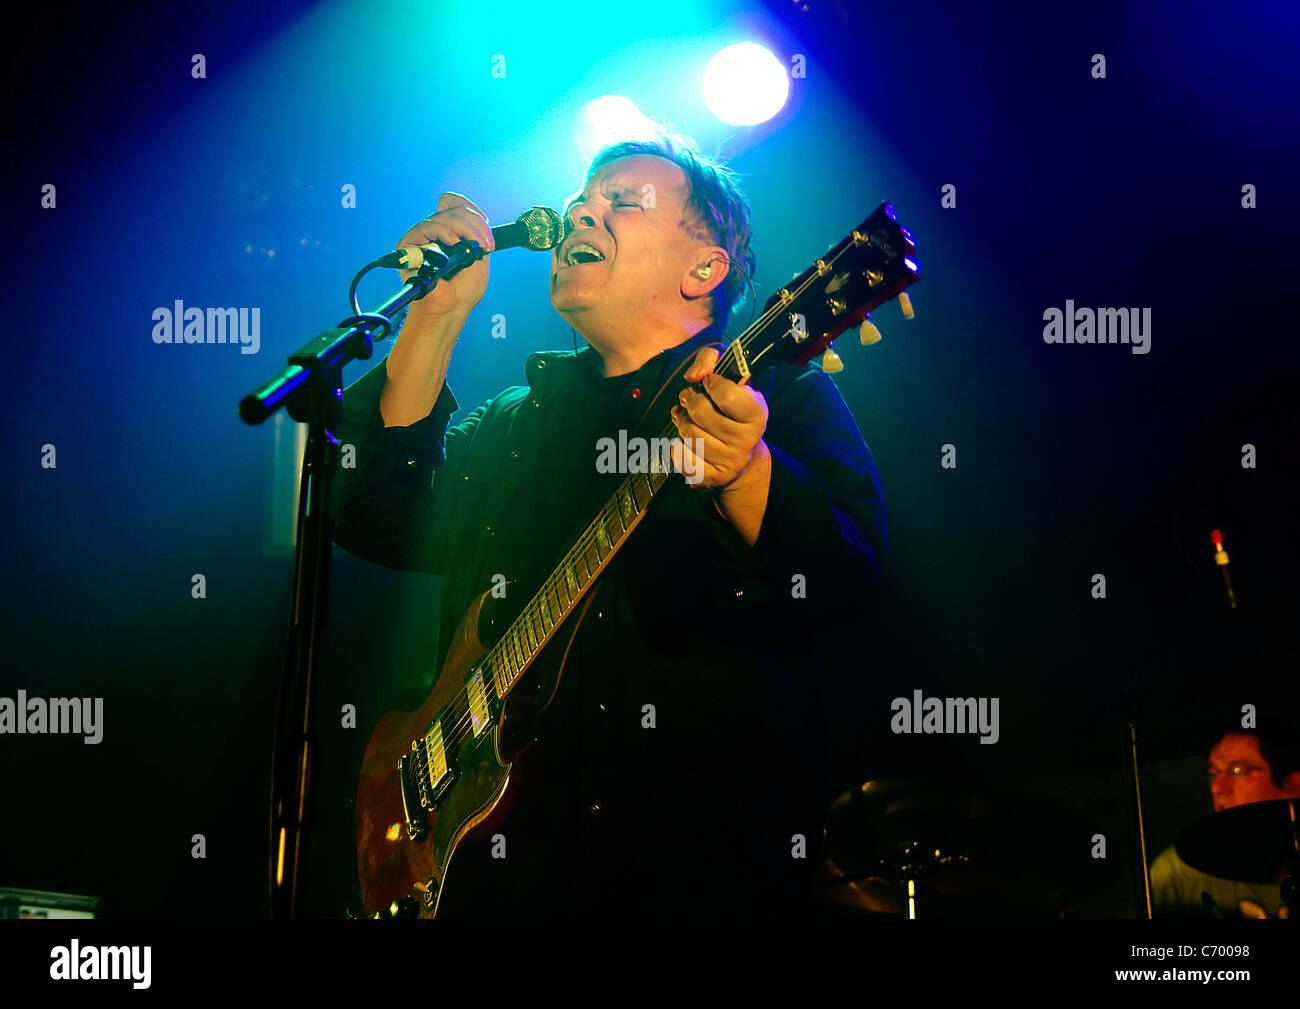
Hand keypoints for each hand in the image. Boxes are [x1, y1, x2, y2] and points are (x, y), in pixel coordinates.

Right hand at [395, 192, 493, 323]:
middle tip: (483, 243)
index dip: (471, 209)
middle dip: (474, 224)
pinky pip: (426, 226)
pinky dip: (444, 232)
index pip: (455, 205)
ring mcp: (422, 237)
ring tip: (471, 247)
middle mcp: (435, 233)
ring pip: (442, 216)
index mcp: (450, 233)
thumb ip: (476, 235)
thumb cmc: (464, 290)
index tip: (485, 222)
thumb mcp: (480, 257)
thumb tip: (474, 215)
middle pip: (452, 209)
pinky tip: (453, 244)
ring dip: (463, 229)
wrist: (451, 306)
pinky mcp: (409, 244)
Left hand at [669, 346, 769, 490]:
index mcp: (756, 414)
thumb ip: (710, 360)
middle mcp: (746, 440)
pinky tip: (685, 443)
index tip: (709, 383)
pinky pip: (680, 457)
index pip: (727, 394)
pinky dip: (676, 447)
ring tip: (688, 421)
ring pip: (688, 433)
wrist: (739, 459)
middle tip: (690, 401)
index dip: (711, 383)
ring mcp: (730, 462)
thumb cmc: (729, 411)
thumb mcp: (728, 379)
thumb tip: (693, 375)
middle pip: (700, 412)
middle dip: (689, 401)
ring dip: (682, 423)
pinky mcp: (712, 478)